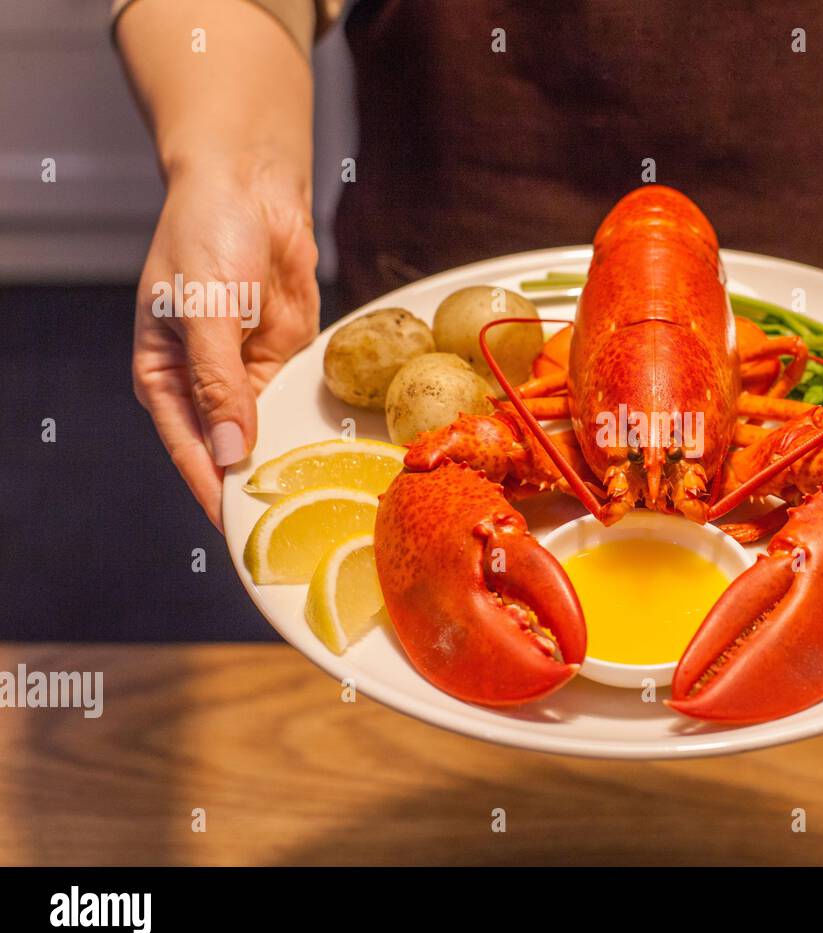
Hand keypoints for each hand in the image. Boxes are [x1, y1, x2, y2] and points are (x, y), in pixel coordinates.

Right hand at [131, 160, 318, 528]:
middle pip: (231, 452)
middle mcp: (206, 386)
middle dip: (258, 486)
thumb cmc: (207, 235)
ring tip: (321, 506)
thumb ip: (218, 383)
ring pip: (269, 435)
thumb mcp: (204, 311)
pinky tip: (336, 457)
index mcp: (165, 378)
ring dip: (291, 462)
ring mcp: (248, 375)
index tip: (241, 531)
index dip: (214, 491)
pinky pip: (300, 404)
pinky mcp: (286, 360)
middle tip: (293, 532)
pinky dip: (314, 427)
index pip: (190, 449)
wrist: (251, 187)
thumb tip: (230, 448)